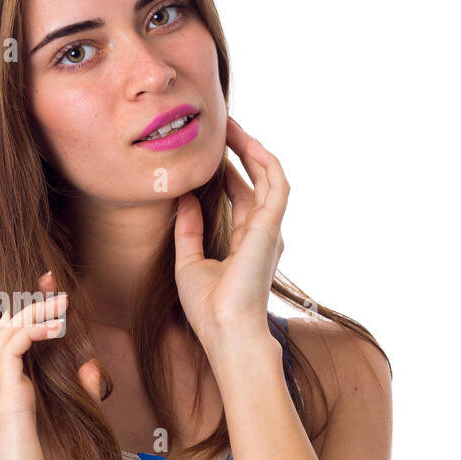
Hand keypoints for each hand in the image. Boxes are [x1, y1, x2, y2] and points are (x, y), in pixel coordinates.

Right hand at [0, 270, 105, 459]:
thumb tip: (90, 364)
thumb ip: (82, 395)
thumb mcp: (79, 426)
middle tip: (54, 282)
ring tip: (57, 303)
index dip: (39, 311)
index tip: (57, 288)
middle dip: (31, 301)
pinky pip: (9, 350)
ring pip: (4, 332)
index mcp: (27, 391)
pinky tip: (51, 327)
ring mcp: (7, 390)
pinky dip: (28, 331)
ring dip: (31, 312)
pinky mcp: (7, 398)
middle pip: (9, 327)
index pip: (26, 340)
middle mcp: (12, 386)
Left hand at [172, 116, 288, 346]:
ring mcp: (270, 230)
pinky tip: (249, 144)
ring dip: (253, 150)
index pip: (241, 197)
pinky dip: (265, 162)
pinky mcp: (271, 228)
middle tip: (222, 128)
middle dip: (241, 152)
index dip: (229, 172)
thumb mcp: (188, 263)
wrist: (226, 332)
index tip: (211, 152)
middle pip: (256, 182)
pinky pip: (276, 184)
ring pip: (269, 177)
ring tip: (232, 127)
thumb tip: (183, 198)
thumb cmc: (208, 309)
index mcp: (248, 243)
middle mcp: (263, 234)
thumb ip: (187, 230)